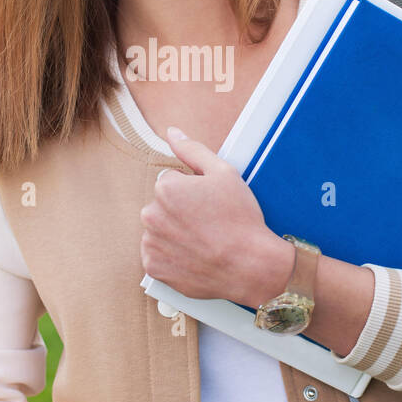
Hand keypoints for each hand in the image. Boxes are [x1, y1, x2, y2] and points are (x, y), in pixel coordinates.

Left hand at [139, 126, 271, 299]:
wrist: (250, 265)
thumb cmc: (240, 218)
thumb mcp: (224, 173)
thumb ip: (192, 150)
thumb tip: (172, 133)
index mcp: (165, 188)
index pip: (171, 182)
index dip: (193, 192)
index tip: (209, 205)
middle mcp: (151, 214)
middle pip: (162, 206)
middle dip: (180, 211)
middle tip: (208, 224)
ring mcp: (151, 243)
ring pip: (159, 230)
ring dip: (174, 233)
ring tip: (202, 241)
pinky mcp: (154, 268)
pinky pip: (158, 255)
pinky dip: (171, 256)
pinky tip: (193, 256)